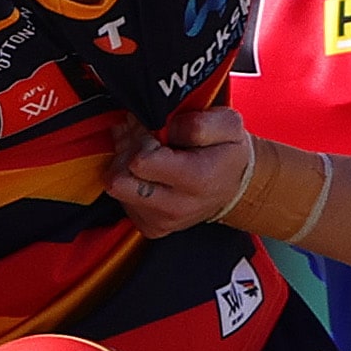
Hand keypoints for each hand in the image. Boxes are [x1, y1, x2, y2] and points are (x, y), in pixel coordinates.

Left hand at [112, 106, 251, 236]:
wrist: (234, 188)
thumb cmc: (227, 153)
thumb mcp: (229, 124)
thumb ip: (199, 123)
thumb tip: (166, 126)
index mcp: (196, 179)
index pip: (140, 162)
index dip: (143, 138)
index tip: (156, 131)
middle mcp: (176, 207)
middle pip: (119, 180)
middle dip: (127, 154)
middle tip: (147, 143)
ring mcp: (161, 221)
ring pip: (116, 188)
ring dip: (126, 168)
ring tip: (150, 157)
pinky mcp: (150, 227)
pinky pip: (122, 201)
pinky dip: (130, 183)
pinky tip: (149, 174)